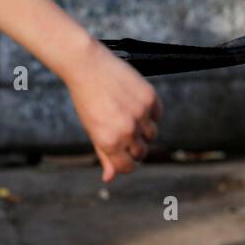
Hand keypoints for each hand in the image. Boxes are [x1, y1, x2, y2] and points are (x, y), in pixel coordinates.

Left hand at [62, 39, 162, 182]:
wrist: (88, 66)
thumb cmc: (87, 100)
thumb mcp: (93, 130)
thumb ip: (104, 155)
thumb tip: (109, 178)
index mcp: (108, 142)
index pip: (127, 166)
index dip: (126, 164)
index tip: (122, 156)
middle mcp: (127, 130)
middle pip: (141, 151)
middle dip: (134, 146)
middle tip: (121, 131)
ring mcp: (140, 114)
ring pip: (151, 134)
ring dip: (143, 129)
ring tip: (127, 114)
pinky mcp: (150, 98)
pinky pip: (157, 115)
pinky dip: (149, 112)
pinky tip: (133, 102)